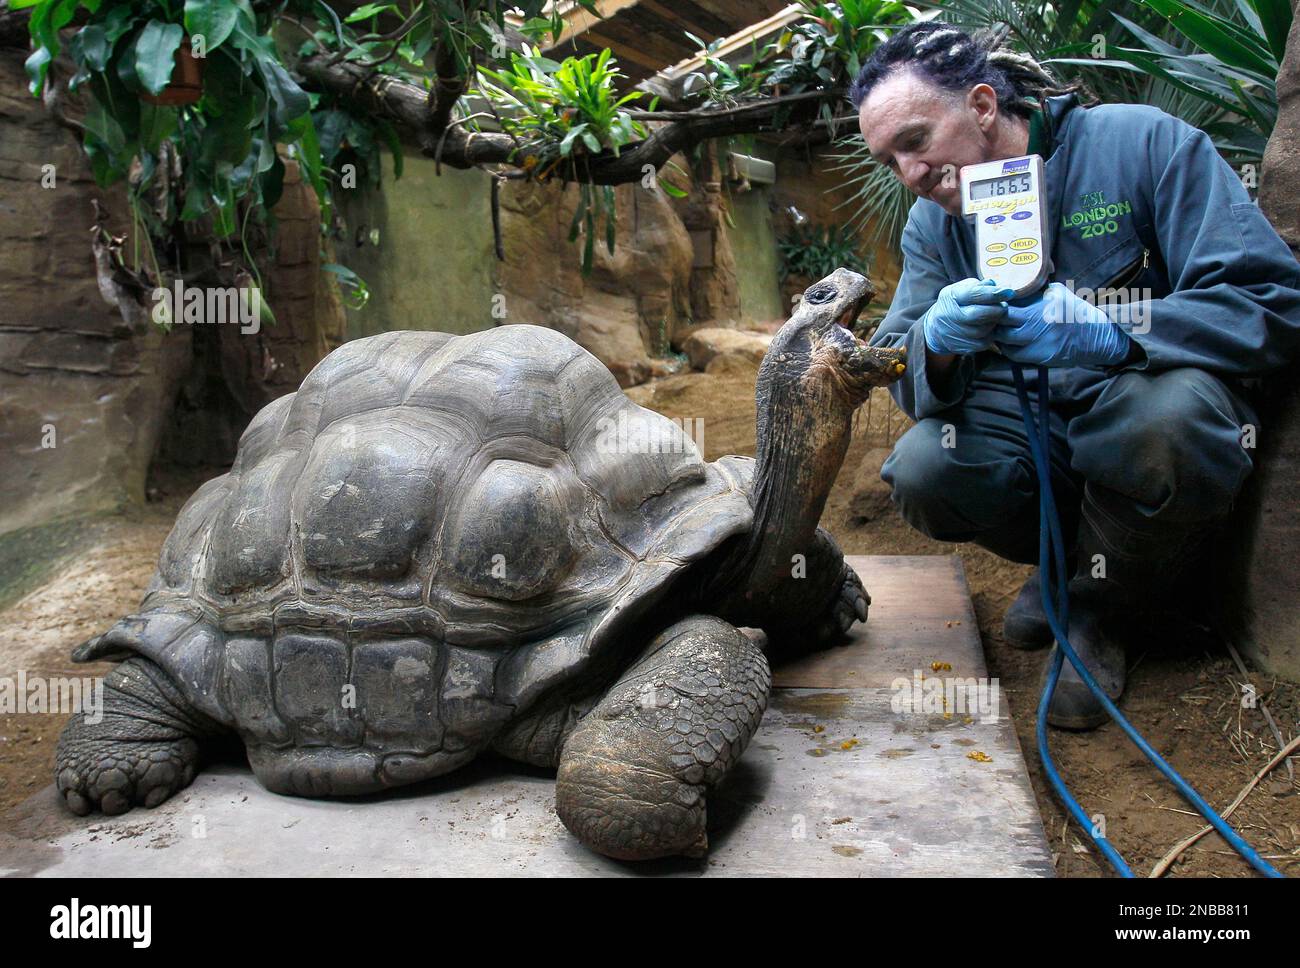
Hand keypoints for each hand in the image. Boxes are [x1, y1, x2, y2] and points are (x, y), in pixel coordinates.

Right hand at [921, 278, 1016, 354]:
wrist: (936, 328)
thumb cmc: (956, 304)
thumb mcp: (963, 289)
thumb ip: (979, 287)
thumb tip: (995, 285)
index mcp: (950, 296)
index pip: (974, 294)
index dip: (994, 294)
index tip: (1009, 292)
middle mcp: (948, 315)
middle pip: (979, 314)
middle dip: (997, 310)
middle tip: (1004, 307)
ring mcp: (952, 333)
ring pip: (982, 330)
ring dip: (993, 323)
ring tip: (994, 317)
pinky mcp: (959, 346)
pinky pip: (982, 343)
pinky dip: (989, 336)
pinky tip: (988, 329)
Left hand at [992, 283, 1132, 366]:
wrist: (1097, 336)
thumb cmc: (1075, 312)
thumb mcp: (1057, 292)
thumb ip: (1035, 287)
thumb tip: (1013, 279)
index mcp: (1041, 304)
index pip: (1007, 303)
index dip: (996, 303)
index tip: (993, 302)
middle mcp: (1039, 322)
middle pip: (1001, 321)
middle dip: (994, 319)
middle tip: (991, 317)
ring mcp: (1039, 341)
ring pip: (1004, 340)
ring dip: (999, 335)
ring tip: (1000, 330)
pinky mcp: (1040, 356)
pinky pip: (1014, 354)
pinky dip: (1008, 349)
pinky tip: (1010, 343)